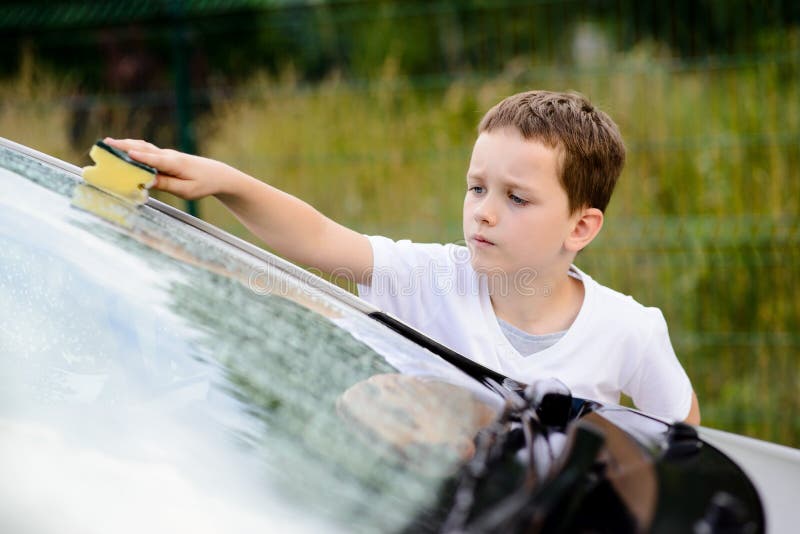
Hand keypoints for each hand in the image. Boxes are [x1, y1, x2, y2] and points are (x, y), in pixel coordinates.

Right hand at [103, 137, 234, 199]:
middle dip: (123, 146)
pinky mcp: (166, 157)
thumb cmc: (203, 184)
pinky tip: (123, 148)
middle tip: (104, 144)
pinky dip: (134, 148)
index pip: (152, 159)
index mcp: (174, 163)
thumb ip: (166, 184)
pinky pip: (147, 151)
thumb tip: (145, 180)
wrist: (218, 175)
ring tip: (108, 143)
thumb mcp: (186, 190)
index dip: (137, 157)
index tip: (123, 154)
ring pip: (144, 147)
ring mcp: (166, 154)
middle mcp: (168, 155)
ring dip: (126, 144)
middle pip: (143, 149)